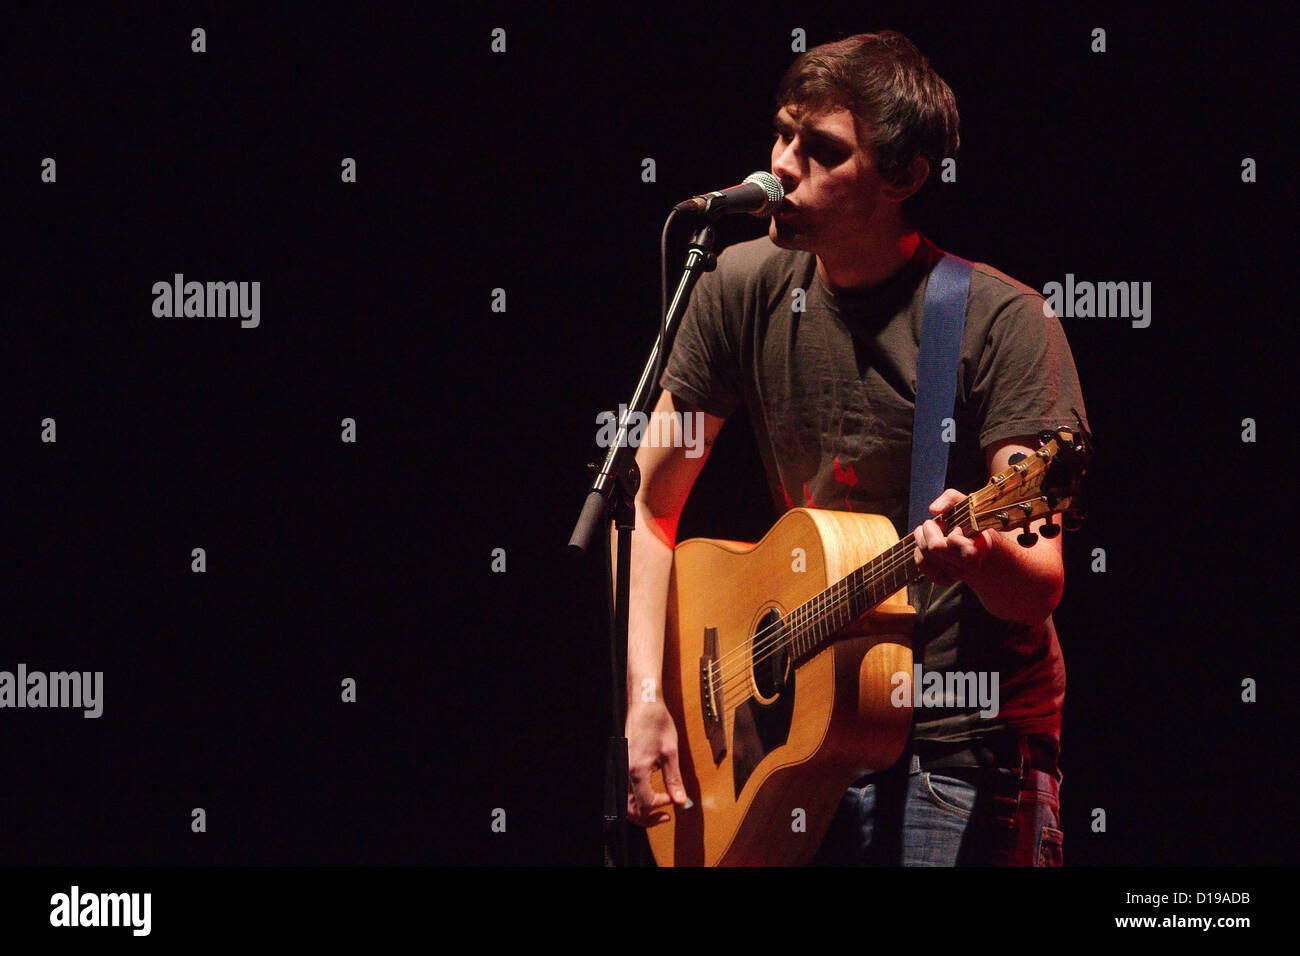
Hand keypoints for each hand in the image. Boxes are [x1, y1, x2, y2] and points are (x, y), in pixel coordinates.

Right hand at [625, 699, 688, 826]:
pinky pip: (623, 790)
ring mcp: (620, 767)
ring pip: (624, 802)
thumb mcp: (670, 752)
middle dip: (647, 817)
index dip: (661, 806)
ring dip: (640, 810)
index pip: (646, 803)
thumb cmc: (657, 723)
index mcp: (636, 769)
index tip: (675, 799)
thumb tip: (680, 800)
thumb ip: (673, 779)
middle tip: (665, 816)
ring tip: (658, 807)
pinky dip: (634, 799)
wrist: (644, 704)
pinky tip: (648, 794)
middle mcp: (624, 771)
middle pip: (629, 808)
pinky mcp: (621, 764)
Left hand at [912, 489, 996, 587]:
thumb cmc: (976, 526)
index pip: (952, 541)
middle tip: (939, 525)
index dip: (950, 530)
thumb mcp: (970, 506)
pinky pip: (921, 564)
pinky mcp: (944, 580)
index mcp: (977, 548)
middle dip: (929, 529)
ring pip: (924, 555)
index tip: (958, 527)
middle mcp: (967, 565)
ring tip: (936, 534)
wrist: (986, 552)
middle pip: (933, 548)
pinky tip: (930, 546)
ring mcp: (956, 575)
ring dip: (923, 539)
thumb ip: (952, 498)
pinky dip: (919, 551)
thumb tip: (933, 509)